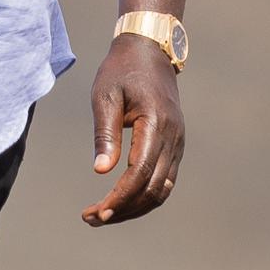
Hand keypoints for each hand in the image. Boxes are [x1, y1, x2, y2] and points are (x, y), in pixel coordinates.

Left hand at [81, 35, 183, 226]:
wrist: (150, 51)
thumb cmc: (122, 71)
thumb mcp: (105, 96)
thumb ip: (105, 134)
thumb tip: (101, 172)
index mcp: (156, 123)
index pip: (140, 172)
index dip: (120, 197)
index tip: (98, 212)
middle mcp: (174, 137)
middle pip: (153, 189)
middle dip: (123, 209)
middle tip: (91, 218)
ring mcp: (178, 143)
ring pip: (162, 191)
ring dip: (134, 208)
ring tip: (102, 215)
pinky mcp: (175, 146)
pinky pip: (165, 181)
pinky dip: (144, 197)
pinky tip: (121, 202)